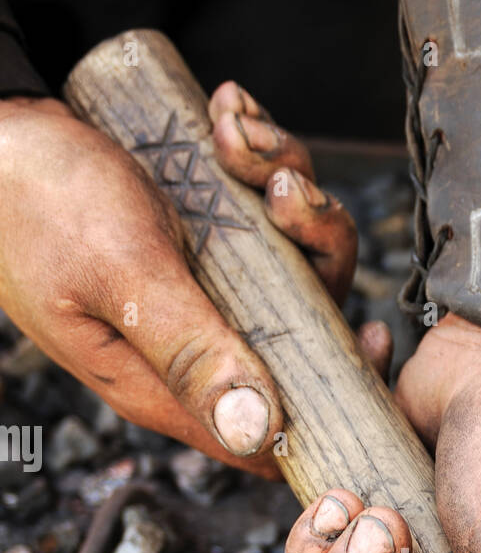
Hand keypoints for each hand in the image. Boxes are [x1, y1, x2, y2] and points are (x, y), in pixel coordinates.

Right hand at [0, 89, 388, 475]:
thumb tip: (258, 430)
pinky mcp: (206, 239)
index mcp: (167, 383)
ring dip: (285, 186)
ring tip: (240, 136)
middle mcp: (196, 343)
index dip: (334, 398)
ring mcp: (205, 287)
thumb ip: (190, 352)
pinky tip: (228, 119)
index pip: (272, 432)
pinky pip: (263, 212)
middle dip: (314, 250)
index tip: (370, 342)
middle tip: (282, 191)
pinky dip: (258, 161)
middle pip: (307, 329)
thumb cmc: (39, 201)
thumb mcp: (121, 277)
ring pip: (293, 258)